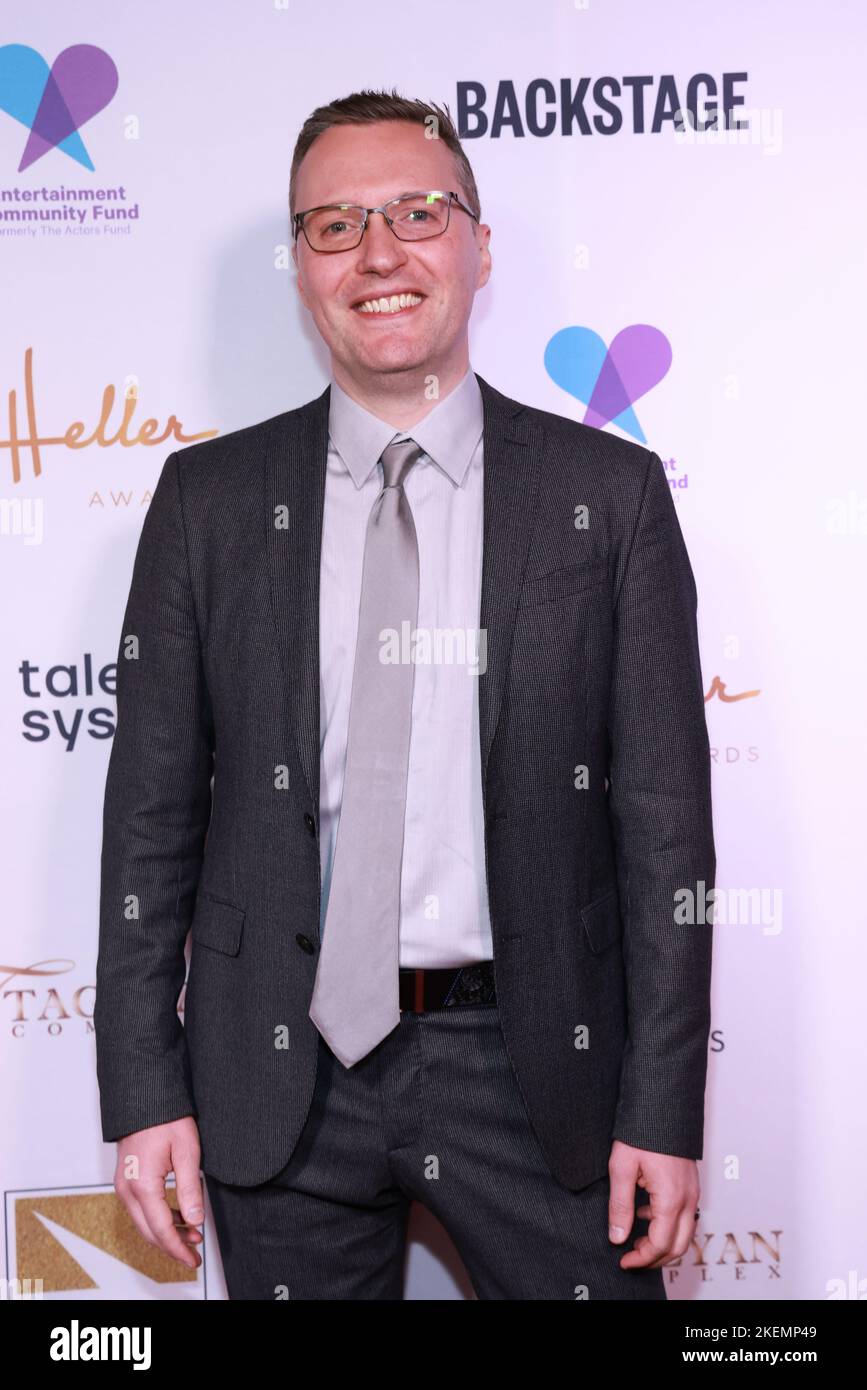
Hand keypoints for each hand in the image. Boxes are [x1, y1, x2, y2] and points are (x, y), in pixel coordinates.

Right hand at [113, 1116, 204, 1269]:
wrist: (144, 1098)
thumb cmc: (165, 1119)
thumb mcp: (186, 1151)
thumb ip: (190, 1189)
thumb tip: (195, 1221)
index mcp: (142, 1185)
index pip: (161, 1229)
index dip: (178, 1248)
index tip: (192, 1260)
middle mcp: (127, 1190)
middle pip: (149, 1232)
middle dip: (172, 1247)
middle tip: (193, 1256)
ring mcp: (124, 1185)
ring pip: (144, 1222)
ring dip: (166, 1233)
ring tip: (192, 1236)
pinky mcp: (126, 1180)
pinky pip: (141, 1209)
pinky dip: (158, 1219)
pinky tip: (177, 1219)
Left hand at [607, 1139, 699, 1269]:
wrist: (662, 1105)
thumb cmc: (641, 1132)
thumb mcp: (622, 1168)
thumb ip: (620, 1206)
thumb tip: (617, 1237)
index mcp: (671, 1198)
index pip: (660, 1245)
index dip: (642, 1259)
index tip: (623, 1261)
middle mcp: (688, 1199)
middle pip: (677, 1247)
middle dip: (654, 1259)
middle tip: (631, 1259)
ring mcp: (693, 1192)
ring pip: (684, 1234)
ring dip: (663, 1244)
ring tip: (636, 1240)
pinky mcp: (691, 1185)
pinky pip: (685, 1217)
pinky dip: (668, 1227)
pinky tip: (645, 1215)